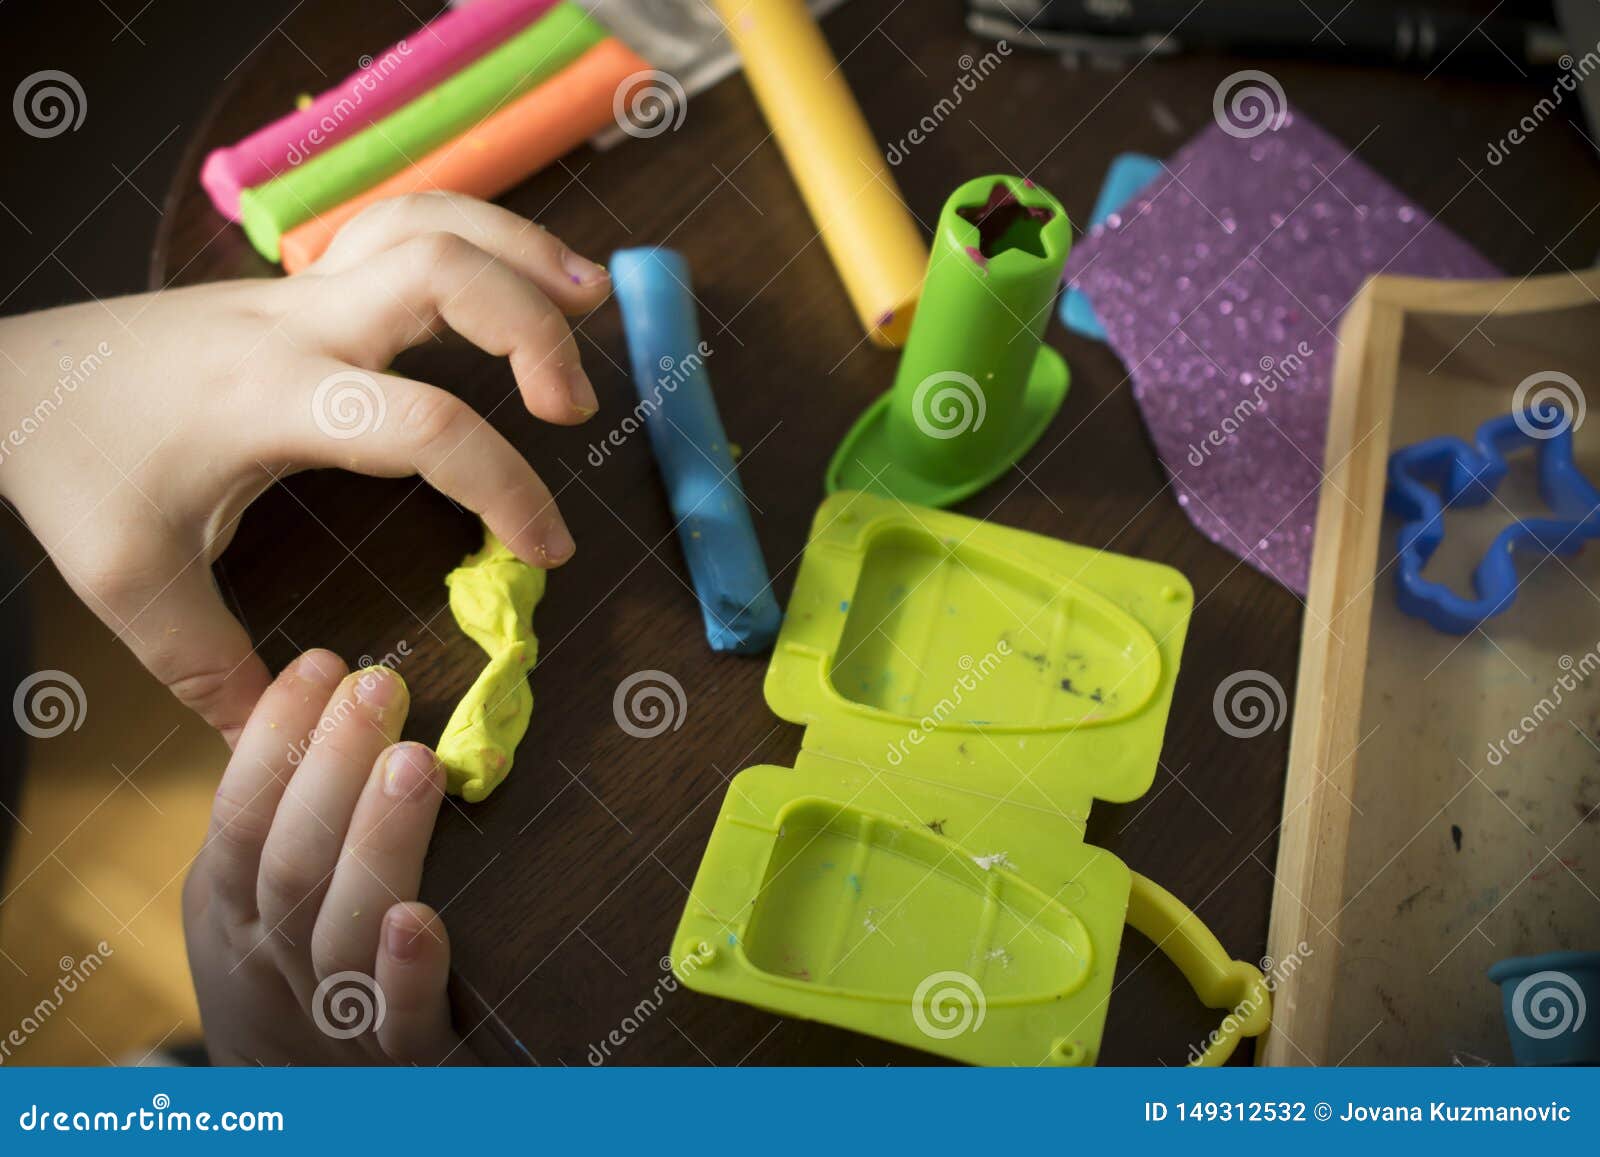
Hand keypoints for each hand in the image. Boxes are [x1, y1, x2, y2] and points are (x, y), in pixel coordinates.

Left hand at [0, 192, 608, 741]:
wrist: (5, 375)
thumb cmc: (75, 471)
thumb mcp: (133, 585)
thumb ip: (213, 670)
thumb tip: (284, 736)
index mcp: (274, 399)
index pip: (426, 424)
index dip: (507, 488)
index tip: (545, 550)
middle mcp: (300, 325)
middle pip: (442, 272)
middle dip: (531, 329)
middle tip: (572, 409)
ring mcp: (301, 291)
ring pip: (427, 220)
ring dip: (519, 248)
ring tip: (589, 296)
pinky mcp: (300, 286)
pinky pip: (401, 227)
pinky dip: (475, 235)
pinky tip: (513, 272)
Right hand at [183, 649, 476, 1064]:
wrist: (306, 1104)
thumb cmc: (292, 967)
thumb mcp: (255, 898)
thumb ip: (280, 813)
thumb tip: (323, 686)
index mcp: (229, 908)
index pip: (241, 813)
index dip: (277, 738)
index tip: (319, 663)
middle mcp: (270, 959)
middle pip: (290, 860)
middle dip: (332, 764)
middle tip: (378, 686)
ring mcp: (334, 1012)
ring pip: (339, 930)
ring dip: (376, 841)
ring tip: (415, 762)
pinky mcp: (405, 1057)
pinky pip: (396, 1020)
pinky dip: (404, 971)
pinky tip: (423, 918)